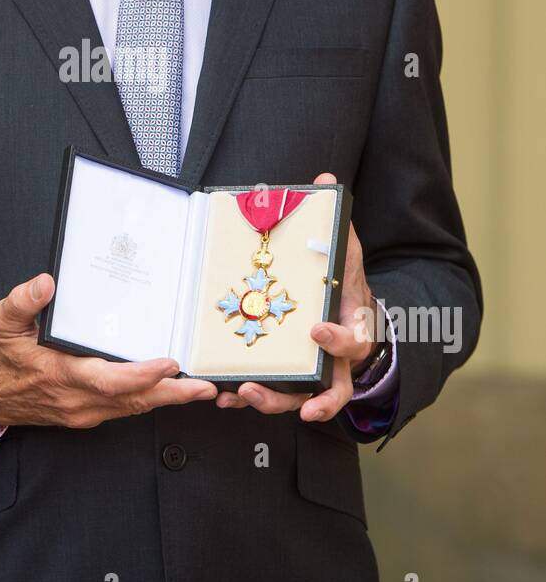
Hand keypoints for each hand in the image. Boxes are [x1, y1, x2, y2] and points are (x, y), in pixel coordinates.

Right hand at [0, 272, 217, 428]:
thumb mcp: (1, 323)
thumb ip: (23, 301)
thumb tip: (46, 283)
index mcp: (60, 375)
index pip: (108, 380)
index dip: (141, 374)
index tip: (168, 363)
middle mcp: (76, 399)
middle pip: (132, 400)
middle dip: (171, 394)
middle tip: (204, 388)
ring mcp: (82, 411)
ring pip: (132, 408)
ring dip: (166, 399)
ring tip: (199, 390)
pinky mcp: (84, 414)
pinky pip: (123, 409)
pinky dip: (148, 401)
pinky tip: (167, 392)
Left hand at [214, 171, 373, 424]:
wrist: (346, 304)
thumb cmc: (341, 275)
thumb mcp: (342, 245)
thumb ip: (332, 218)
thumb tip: (322, 180)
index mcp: (354, 323)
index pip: (356, 340)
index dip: (340, 340)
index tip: (317, 329)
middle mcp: (338, 356)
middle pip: (333, 389)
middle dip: (306, 397)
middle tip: (266, 386)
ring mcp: (317, 371)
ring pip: (302, 399)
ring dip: (272, 401)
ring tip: (241, 393)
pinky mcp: (293, 376)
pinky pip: (277, 392)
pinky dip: (253, 396)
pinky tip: (226, 394)